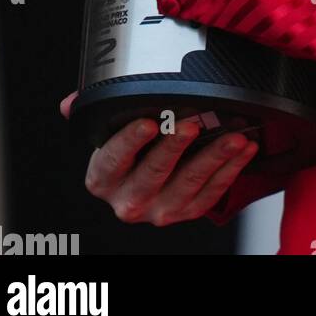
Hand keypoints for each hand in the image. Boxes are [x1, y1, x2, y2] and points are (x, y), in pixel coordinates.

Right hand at [60, 92, 258, 226]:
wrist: (145, 181)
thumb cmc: (128, 150)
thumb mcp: (107, 131)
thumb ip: (93, 112)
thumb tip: (70, 102)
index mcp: (103, 178)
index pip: (113, 159)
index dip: (130, 141)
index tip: (148, 122)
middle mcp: (129, 200)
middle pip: (153, 174)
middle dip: (175, 147)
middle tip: (192, 123)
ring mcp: (159, 210)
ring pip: (189, 185)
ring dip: (214, 158)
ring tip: (234, 136)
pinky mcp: (187, 213)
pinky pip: (212, 195)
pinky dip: (231, 170)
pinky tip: (245, 149)